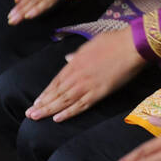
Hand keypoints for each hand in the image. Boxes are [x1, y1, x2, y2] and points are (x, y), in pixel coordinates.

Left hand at [26, 27, 144, 121]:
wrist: (131, 45)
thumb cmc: (113, 41)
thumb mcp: (90, 44)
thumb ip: (77, 54)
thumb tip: (68, 58)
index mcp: (74, 63)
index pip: (56, 81)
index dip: (45, 93)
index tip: (36, 101)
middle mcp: (77, 75)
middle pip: (56, 93)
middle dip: (42, 104)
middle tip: (29, 114)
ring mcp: (87, 85)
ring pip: (64, 101)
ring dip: (49, 110)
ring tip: (36, 117)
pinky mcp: (99, 93)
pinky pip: (80, 105)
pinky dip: (68, 113)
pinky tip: (58, 118)